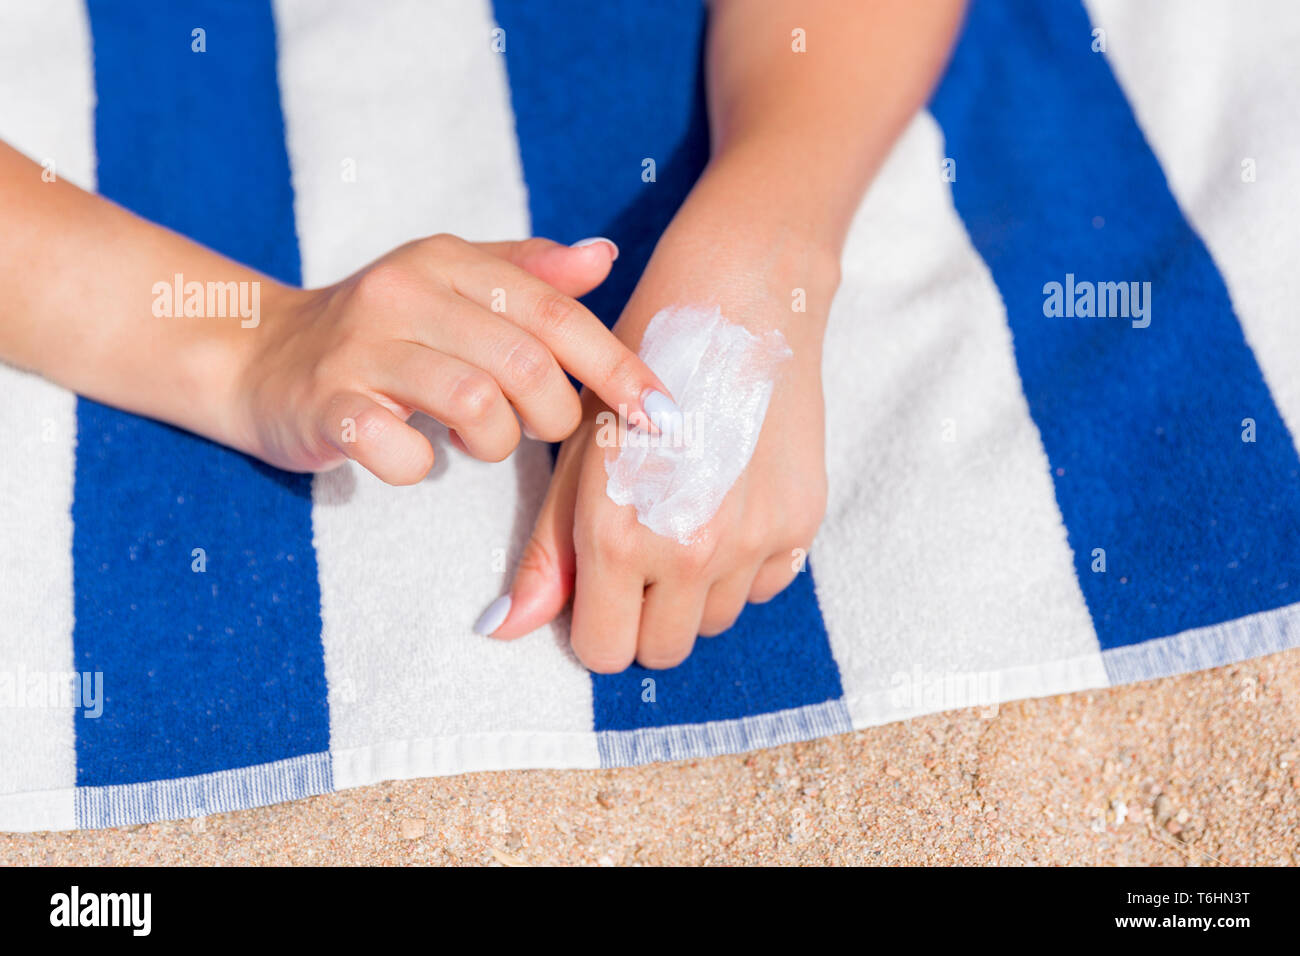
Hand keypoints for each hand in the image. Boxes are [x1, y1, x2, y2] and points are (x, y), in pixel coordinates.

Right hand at [231, 235, 678, 484]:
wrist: (257, 357)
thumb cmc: (380, 331)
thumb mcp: (451, 286)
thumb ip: (526, 274)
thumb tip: (604, 256)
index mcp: (447, 261)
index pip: (556, 311)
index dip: (617, 366)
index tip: (664, 414)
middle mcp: (405, 293)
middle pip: (525, 364)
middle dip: (554, 415)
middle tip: (540, 430)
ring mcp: (360, 348)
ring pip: (474, 405)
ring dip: (493, 442)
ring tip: (475, 439)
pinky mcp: (325, 403)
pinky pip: (402, 450)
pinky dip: (421, 467)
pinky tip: (415, 454)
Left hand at [482, 209, 837, 670]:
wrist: (737, 300)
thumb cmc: (637, 366)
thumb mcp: (578, 453)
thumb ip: (547, 552)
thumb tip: (505, 629)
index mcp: (619, 534)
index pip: (604, 650)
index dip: (594, 624)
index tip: (597, 586)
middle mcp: (690, 550)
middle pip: (661, 650)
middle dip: (643, 616)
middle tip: (639, 552)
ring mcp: (754, 540)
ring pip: (714, 622)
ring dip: (693, 592)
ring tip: (684, 517)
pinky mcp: (802, 523)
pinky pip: (765, 586)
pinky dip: (744, 565)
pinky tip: (729, 502)